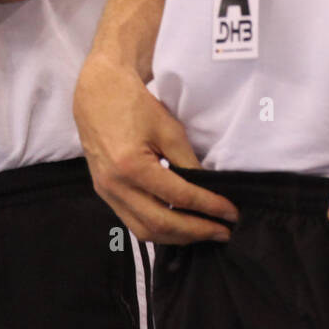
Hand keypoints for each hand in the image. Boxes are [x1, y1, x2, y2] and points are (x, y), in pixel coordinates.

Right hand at [74, 52, 238, 244]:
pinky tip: (176, 226)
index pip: (178, 198)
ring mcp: (106, 192)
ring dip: (177, 237)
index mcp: (132, 167)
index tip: (231, 213)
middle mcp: (115, 187)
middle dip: (196, 231)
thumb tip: (208, 190)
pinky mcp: (103, 192)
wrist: (98, 92)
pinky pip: (132, 222)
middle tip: (223, 232)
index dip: (208, 207)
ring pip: (144, 231)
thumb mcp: (167, 128)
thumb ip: (187, 162)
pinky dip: (157, 229)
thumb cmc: (134, 103)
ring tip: (203, 232)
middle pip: (161, 224)